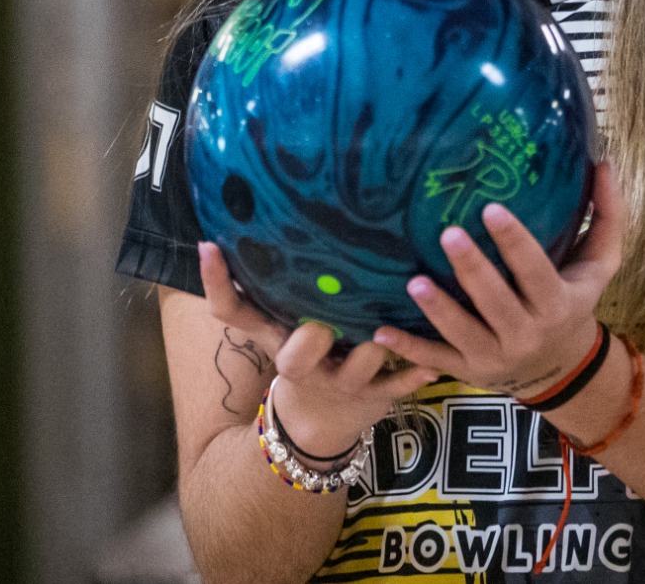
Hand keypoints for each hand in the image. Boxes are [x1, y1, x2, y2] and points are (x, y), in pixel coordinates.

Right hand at [198, 240, 436, 456]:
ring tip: (387, 335)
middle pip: (294, 358)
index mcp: (275, 338)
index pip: (232, 313)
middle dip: (309, 341)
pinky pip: (396, 389)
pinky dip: (414, 377)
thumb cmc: (304, 352)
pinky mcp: (373, 397)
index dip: (217, 284)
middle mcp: (302, 363)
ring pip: (354, 372)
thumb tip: (249, 219)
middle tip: (322, 321)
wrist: (320, 424)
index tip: (210, 245)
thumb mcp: (279, 325)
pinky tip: (434, 363)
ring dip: (370, 354)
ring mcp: (339, 383)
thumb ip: (272, 285)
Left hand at [373, 162, 624, 399]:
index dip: (514, 242)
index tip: (491, 208)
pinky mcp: (468, 372)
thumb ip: (607, 216)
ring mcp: (495, 356)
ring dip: (439, 310)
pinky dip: (409, 350)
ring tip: (414, 282)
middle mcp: (527, 333)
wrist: (562, 368)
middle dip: (473, 270)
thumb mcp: (600, 264)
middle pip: (497, 302)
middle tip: (447, 233)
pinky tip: (380, 332)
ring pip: (464, 334)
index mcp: (557, 303)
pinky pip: (436, 362)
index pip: (535, 270)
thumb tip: (606, 161)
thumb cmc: (575, 300)